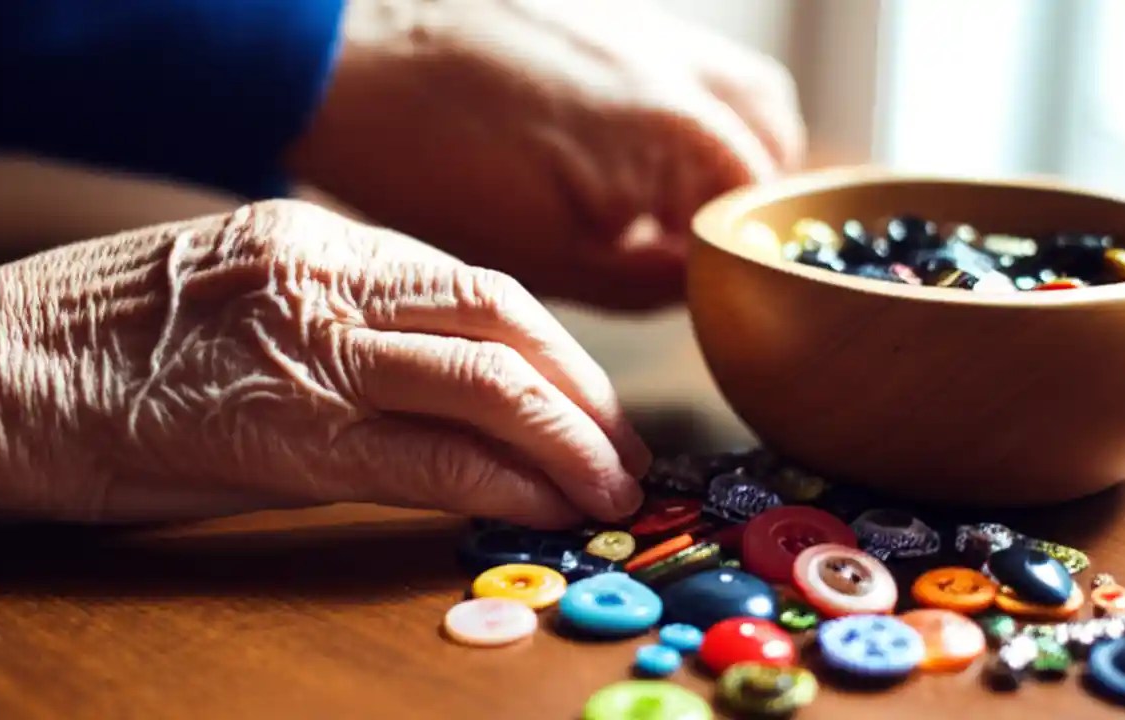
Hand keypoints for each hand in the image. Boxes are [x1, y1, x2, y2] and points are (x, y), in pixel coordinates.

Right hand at [0, 200, 648, 526]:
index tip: (584, 394)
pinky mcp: (288, 436)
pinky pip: (428, 457)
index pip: (471, 283)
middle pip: (502, 319)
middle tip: (622, 442)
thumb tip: (420, 370)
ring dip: (566, 438)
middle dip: (580, 387)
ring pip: (486, 382)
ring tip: (611, 482)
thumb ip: (329, 316)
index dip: (548, 347)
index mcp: (316, 244)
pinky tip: (548, 505)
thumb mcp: (231, 293)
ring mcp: (311, 354)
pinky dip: (503, 482)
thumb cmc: (92, 342)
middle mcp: (327, 282)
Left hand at [287, 0, 804, 310]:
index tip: (713, 294)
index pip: (763, 211)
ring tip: (676, 201)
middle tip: (701, 252)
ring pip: (743, 94)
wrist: (352, 58)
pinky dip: (690, 109)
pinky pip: (689, 62)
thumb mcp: (546, 256)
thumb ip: (644, 279)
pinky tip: (634, 147)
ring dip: (732, 150)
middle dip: (750, 204)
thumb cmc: (431, 163)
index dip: (745, 263)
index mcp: (677, 134)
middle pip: (773, 143)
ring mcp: (649, 27)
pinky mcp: (613, 11)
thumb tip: (698, 280)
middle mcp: (682, 67)